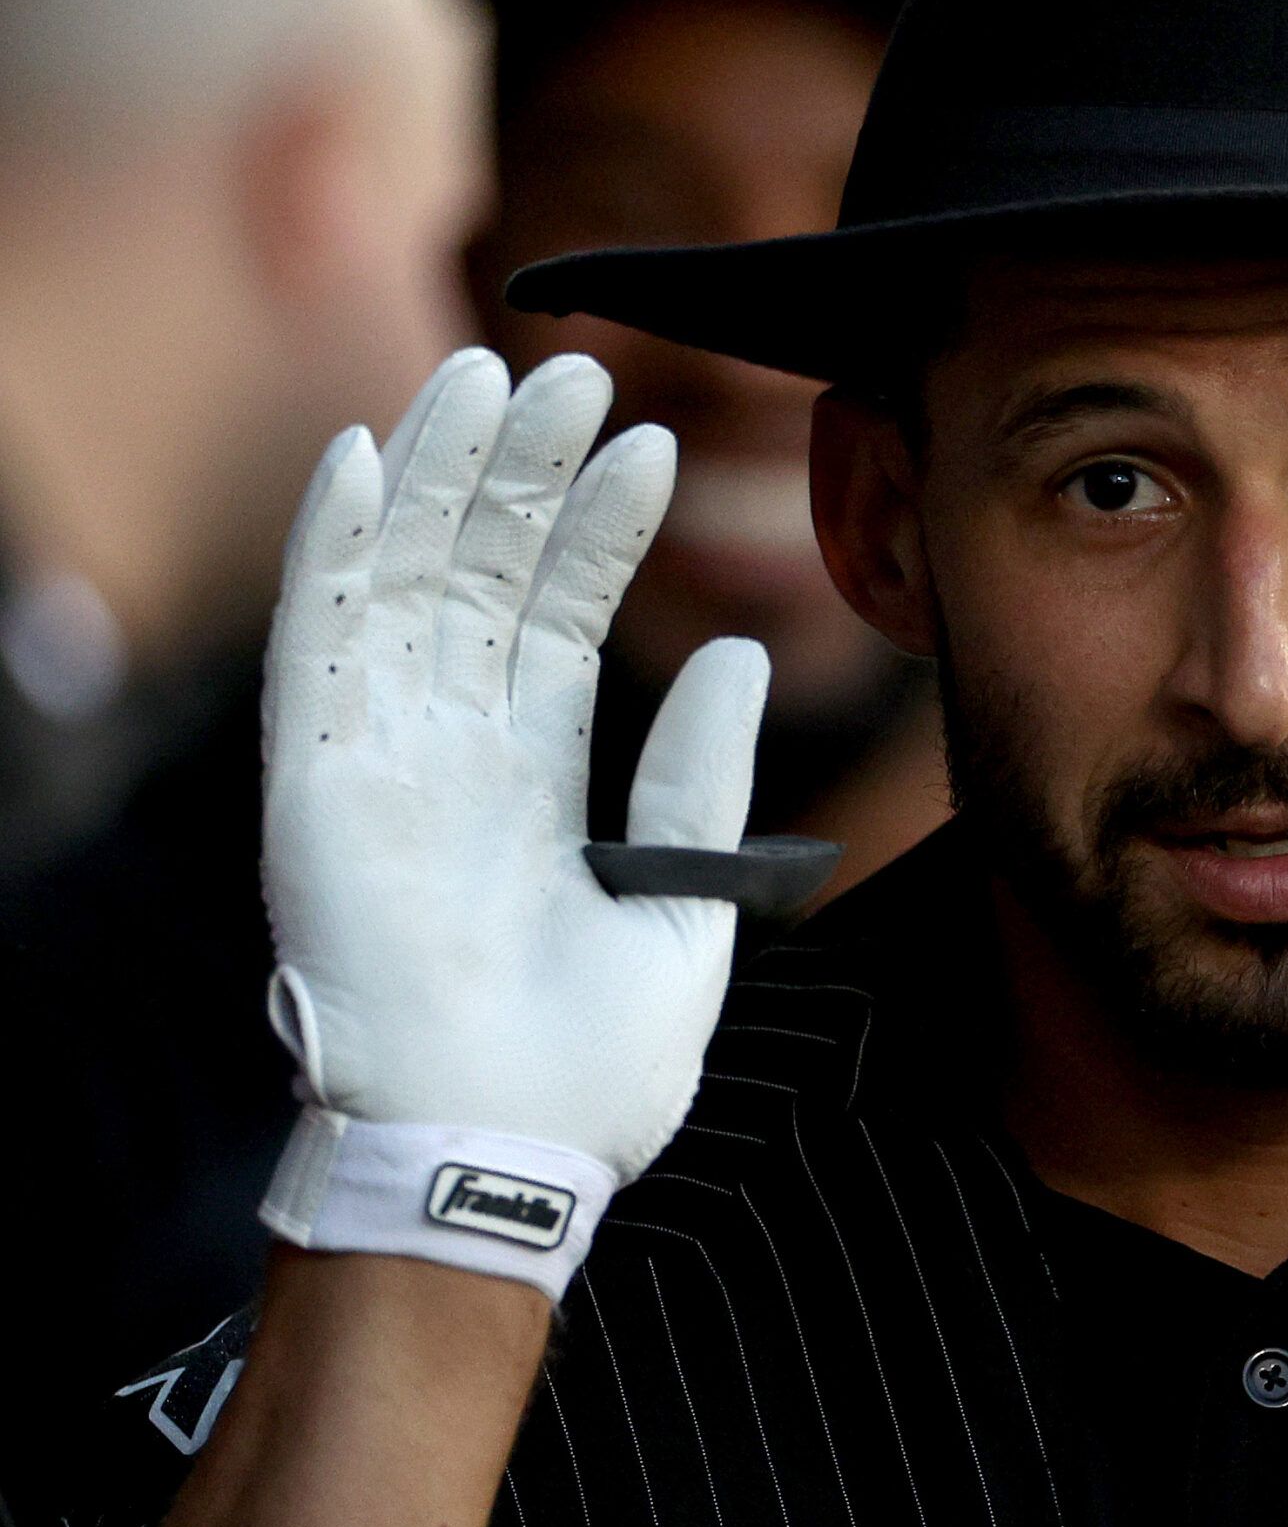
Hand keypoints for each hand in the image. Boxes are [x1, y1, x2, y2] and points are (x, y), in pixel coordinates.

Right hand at [256, 350, 767, 1284]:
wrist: (511, 1154)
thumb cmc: (595, 1064)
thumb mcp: (684, 900)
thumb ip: (700, 773)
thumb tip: (733, 647)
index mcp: (530, 774)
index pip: (558, 615)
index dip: (595, 528)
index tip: (649, 445)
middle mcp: (449, 751)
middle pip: (478, 575)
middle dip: (519, 471)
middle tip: (572, 373)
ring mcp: (379, 760)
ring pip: (401, 578)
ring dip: (436, 474)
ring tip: (491, 371)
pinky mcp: (316, 783)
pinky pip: (317, 642)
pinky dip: (331, 545)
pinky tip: (361, 455)